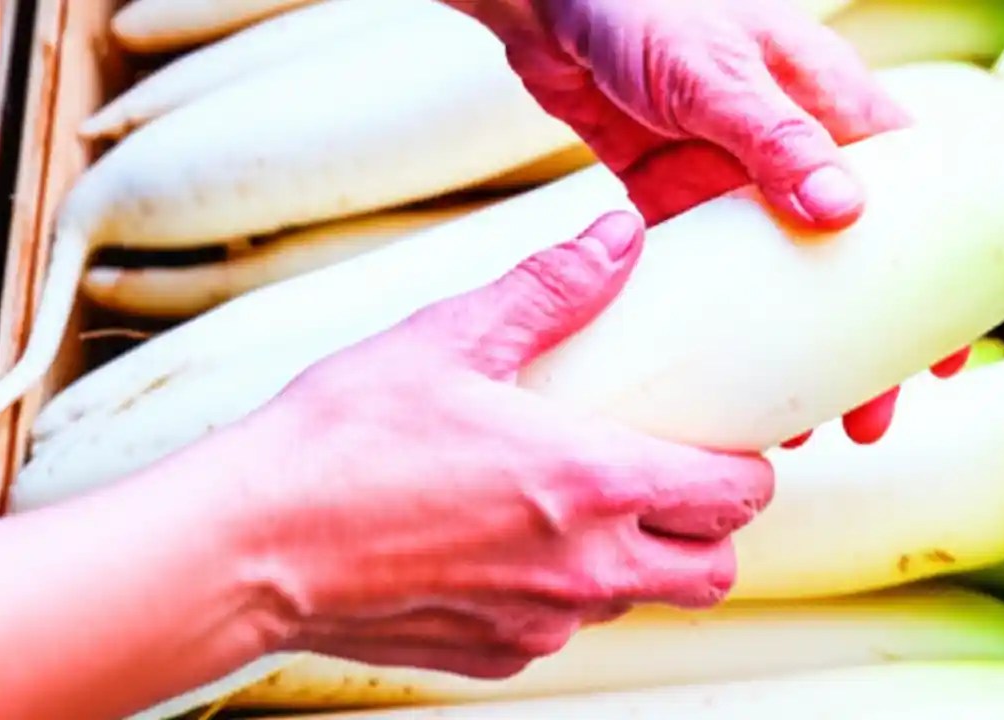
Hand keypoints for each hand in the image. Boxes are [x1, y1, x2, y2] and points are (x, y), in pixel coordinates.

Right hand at [228, 211, 774, 678]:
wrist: (253, 543)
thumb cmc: (343, 442)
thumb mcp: (453, 337)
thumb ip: (553, 289)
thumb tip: (617, 240)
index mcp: (593, 483)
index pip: (736, 498)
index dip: (750, 471)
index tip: (729, 447)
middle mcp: (584, 568)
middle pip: (714, 571)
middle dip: (712, 530)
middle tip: (674, 482)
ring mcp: (541, 621)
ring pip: (641, 603)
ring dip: (639, 560)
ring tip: (586, 506)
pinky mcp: (495, 653)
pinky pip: (564, 631)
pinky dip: (563, 594)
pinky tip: (513, 545)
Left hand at [465, 0, 965, 445]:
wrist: (552, 8)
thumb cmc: (646, 10)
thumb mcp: (719, 72)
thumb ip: (776, 137)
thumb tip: (841, 212)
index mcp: (831, 107)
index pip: (912, 203)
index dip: (933, 281)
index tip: (945, 352)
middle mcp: (793, 154)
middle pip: (850, 264)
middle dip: (864, 345)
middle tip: (869, 417)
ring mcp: (735, 186)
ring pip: (782, 285)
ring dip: (793, 351)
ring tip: (801, 424)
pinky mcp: (679, 205)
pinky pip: (710, 281)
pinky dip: (721, 332)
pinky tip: (725, 384)